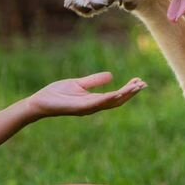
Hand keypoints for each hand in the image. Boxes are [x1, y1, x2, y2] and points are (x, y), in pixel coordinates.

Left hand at [25, 72, 146, 119]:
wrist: (40, 102)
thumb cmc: (57, 93)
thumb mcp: (79, 83)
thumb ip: (94, 81)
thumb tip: (111, 76)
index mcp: (94, 101)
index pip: (116, 97)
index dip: (128, 90)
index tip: (139, 81)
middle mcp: (93, 107)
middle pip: (117, 101)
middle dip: (131, 93)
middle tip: (143, 84)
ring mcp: (87, 108)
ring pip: (110, 102)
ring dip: (124, 95)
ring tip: (136, 87)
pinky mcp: (79, 108)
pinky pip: (96, 103)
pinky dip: (108, 99)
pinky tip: (117, 93)